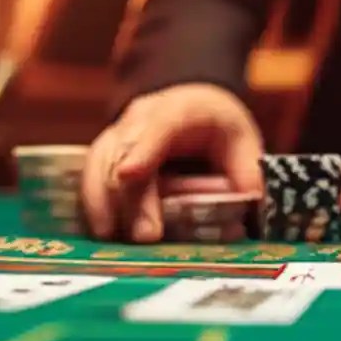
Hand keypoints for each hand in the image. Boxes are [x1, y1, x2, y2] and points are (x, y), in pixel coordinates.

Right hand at [82, 83, 263, 241]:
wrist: (190, 103)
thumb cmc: (217, 125)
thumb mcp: (243, 141)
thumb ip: (247, 173)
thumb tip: (249, 208)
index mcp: (180, 110)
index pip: (160, 125)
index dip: (144, 150)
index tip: (129, 174)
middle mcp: (141, 119)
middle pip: (126, 152)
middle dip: (132, 196)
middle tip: (145, 236)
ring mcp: (118, 135)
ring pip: (99, 162)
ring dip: (102, 201)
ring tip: (111, 236)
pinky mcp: (105, 156)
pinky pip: (91, 176)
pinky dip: (93, 203)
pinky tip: (101, 231)